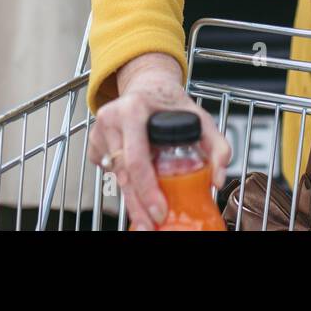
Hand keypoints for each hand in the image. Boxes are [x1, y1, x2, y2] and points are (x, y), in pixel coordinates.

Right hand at [86, 53, 230, 230]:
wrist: (147, 86)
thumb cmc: (170, 102)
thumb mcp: (200, 117)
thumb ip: (217, 146)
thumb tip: (217, 178)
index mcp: (133, 109)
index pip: (136, 159)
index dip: (147, 189)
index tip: (160, 210)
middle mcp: (111, 119)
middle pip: (123, 174)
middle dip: (138, 205)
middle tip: (151, 225)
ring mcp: (99, 133)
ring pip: (115, 177)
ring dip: (132, 198)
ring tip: (146, 218)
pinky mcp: (94, 144)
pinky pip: (109, 172)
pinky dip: (124, 182)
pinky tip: (138, 184)